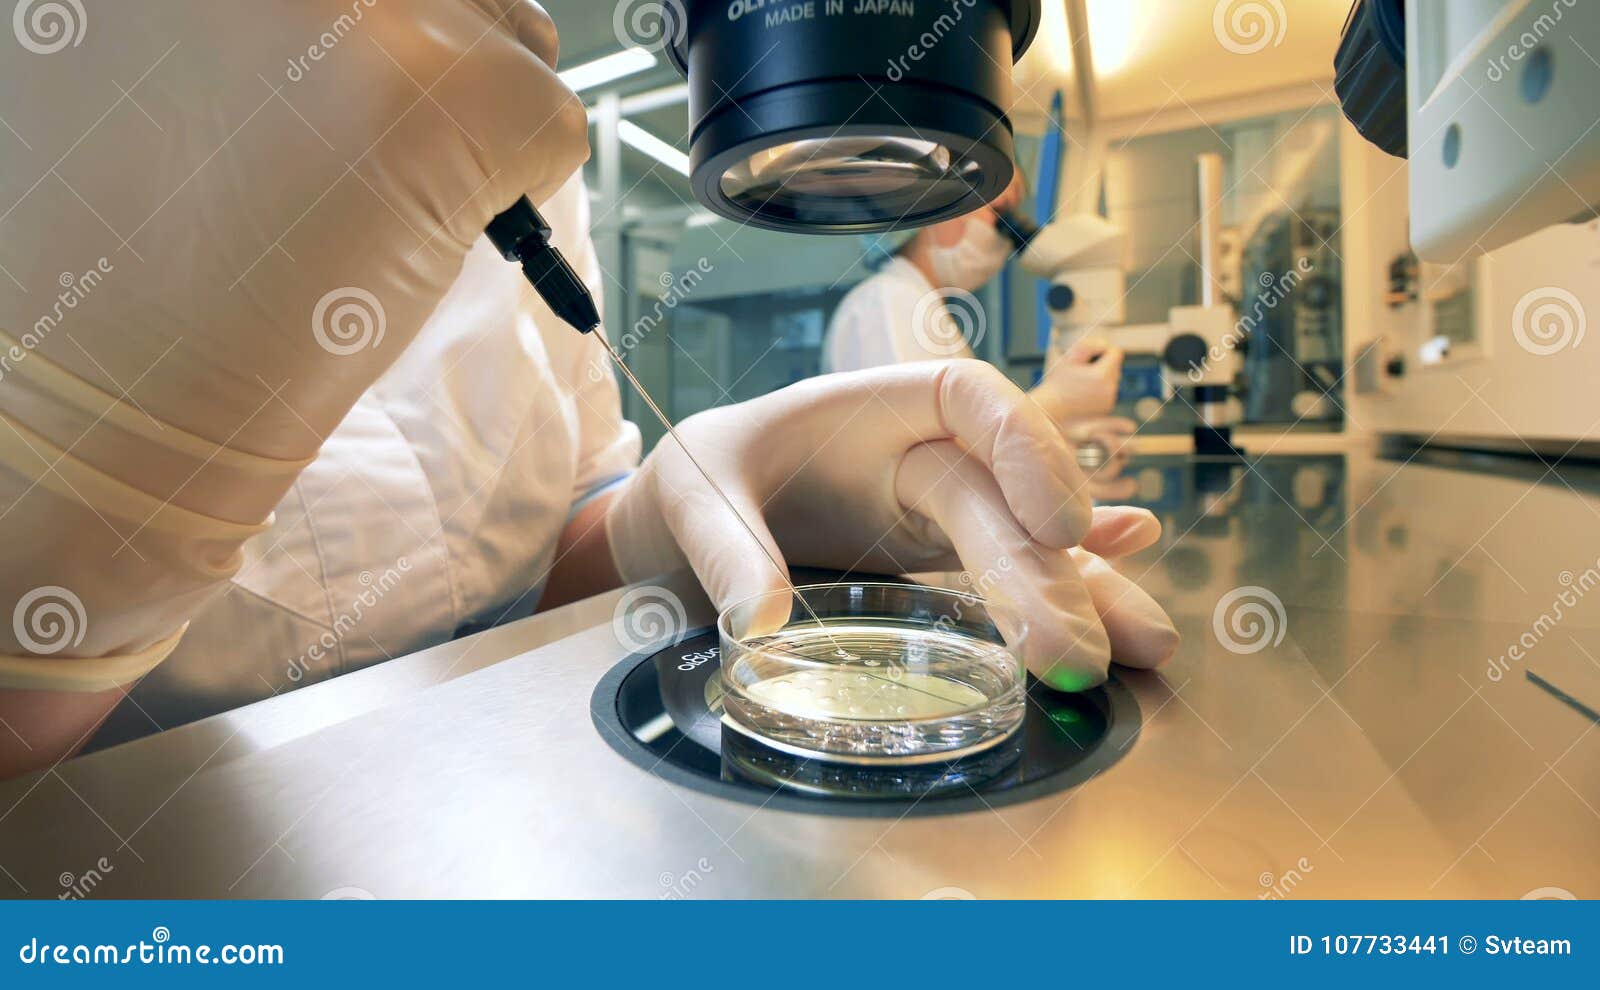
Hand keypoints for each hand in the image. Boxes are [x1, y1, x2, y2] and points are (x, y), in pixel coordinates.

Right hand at [0, 0, 587, 657]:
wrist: (112, 392)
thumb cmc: (133, 260)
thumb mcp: (164, 77)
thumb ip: (268, 30)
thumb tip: (378, 22)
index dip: (388, 36)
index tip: (355, 99)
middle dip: (451, 66)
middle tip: (375, 164)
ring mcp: (376, 14)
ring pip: (519, 34)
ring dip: (485, 120)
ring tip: (378, 201)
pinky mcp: (451, 99)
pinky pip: (558, 122)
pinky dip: (524, 194)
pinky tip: (417, 239)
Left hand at [606, 361, 1177, 689]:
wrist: (691, 514)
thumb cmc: (702, 478)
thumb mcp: (693, 500)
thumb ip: (725, 549)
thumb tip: (759, 621)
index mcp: (875, 405)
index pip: (973, 399)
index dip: (1027, 448)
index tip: (1055, 521)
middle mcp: (924, 451)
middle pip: (1007, 497)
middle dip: (1048, 571)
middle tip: (1075, 654)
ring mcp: (941, 509)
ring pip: (1031, 541)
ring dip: (1089, 591)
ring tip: (1147, 645)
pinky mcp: (944, 560)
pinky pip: (1019, 568)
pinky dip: (1076, 581)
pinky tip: (1131, 594)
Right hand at [1033, 337, 1124, 423]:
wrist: (1053, 406)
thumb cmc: (1059, 380)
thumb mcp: (1070, 357)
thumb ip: (1090, 345)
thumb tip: (1106, 345)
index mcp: (1103, 374)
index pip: (1116, 353)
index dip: (1103, 351)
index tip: (1089, 356)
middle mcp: (1110, 388)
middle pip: (1115, 366)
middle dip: (1103, 364)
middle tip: (1083, 370)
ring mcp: (1110, 399)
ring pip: (1113, 378)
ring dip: (1102, 376)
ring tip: (1082, 381)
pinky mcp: (1108, 406)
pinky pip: (1109, 390)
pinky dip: (1101, 388)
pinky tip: (1085, 391)